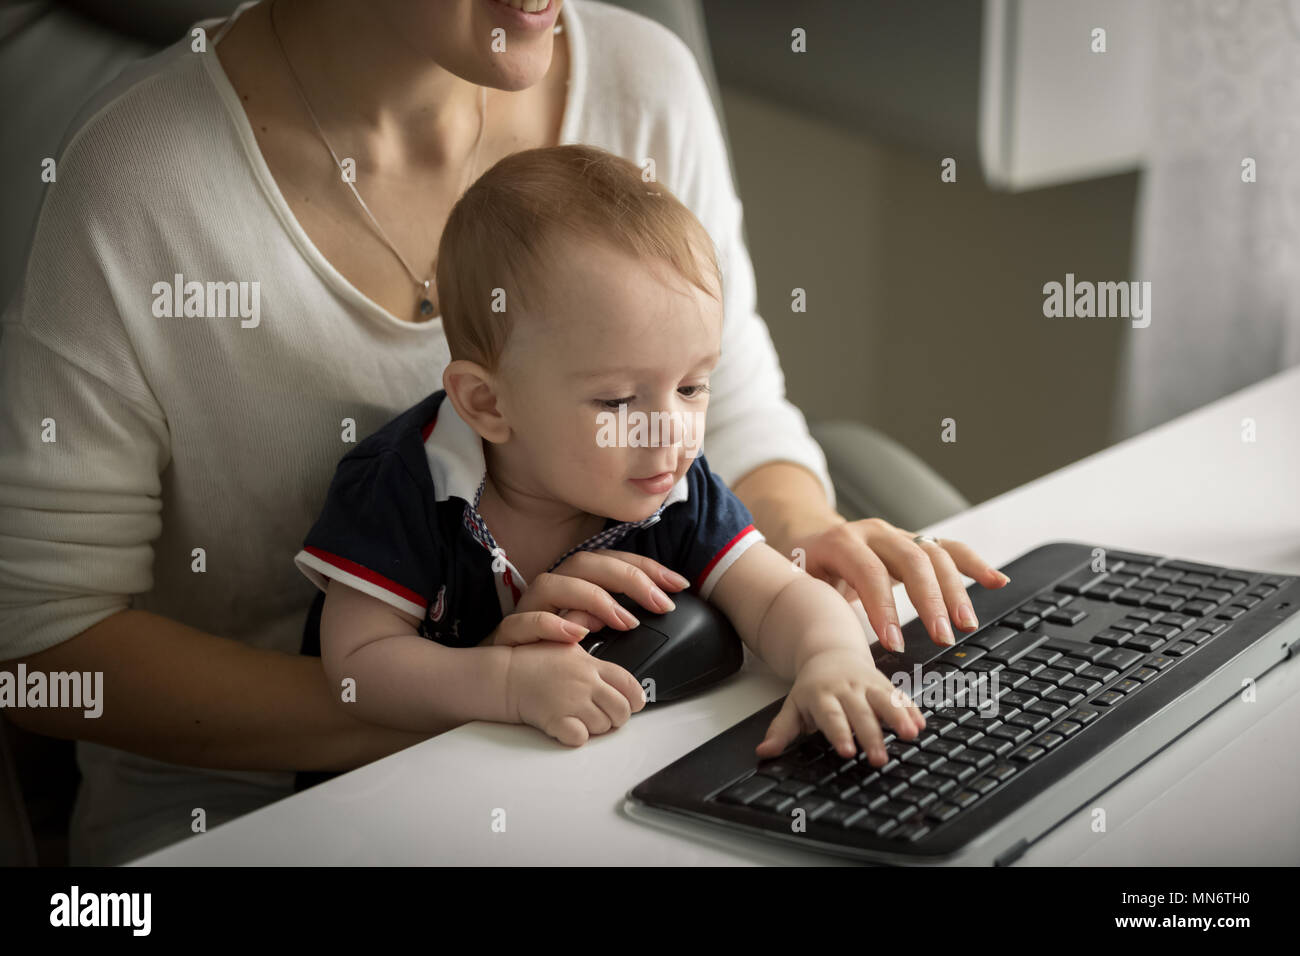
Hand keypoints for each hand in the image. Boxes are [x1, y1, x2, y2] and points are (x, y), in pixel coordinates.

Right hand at [483, 549, 690, 646]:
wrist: (502, 678)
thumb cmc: (550, 652)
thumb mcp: (590, 631)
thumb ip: (615, 616)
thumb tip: (656, 611)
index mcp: (572, 582)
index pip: (610, 560)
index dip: (646, 567)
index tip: (678, 584)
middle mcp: (550, 588)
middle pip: (585, 564)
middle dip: (626, 579)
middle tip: (659, 604)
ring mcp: (528, 608)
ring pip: (553, 584)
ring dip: (591, 598)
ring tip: (623, 620)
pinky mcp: (509, 633)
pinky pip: (525, 622)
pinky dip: (550, 625)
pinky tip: (576, 635)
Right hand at [505, 641, 647, 746]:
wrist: (503, 676)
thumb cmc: (531, 662)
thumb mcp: (566, 647)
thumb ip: (593, 656)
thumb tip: (612, 662)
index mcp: (591, 664)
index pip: (628, 683)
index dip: (636, 698)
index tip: (634, 703)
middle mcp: (586, 682)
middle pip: (621, 710)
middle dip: (617, 718)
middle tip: (604, 716)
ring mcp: (573, 702)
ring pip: (603, 727)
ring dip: (595, 728)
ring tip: (579, 717)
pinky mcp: (557, 720)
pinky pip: (581, 738)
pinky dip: (576, 736)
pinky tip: (567, 726)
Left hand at [754, 647, 924, 763]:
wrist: (830, 652)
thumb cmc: (812, 687)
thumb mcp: (793, 706)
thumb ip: (781, 731)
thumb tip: (764, 752)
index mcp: (821, 695)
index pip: (831, 716)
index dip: (839, 733)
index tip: (847, 751)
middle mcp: (846, 688)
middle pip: (860, 713)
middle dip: (871, 735)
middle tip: (879, 758)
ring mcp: (867, 685)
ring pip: (884, 701)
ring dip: (898, 718)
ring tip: (910, 735)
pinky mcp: (884, 684)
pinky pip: (899, 696)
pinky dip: (911, 710)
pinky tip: (920, 724)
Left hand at [789, 517, 1009, 651]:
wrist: (808, 537)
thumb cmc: (805, 571)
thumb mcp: (801, 586)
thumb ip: (819, 605)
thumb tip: (836, 641)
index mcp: (841, 542)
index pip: (869, 572)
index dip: (883, 608)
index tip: (895, 643)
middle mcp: (874, 533)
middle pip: (911, 560)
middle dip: (930, 600)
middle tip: (942, 636)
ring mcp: (898, 535)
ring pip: (935, 554)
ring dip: (955, 590)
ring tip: (966, 623)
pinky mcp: (915, 542)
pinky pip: (950, 549)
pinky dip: (975, 565)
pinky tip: (997, 581)